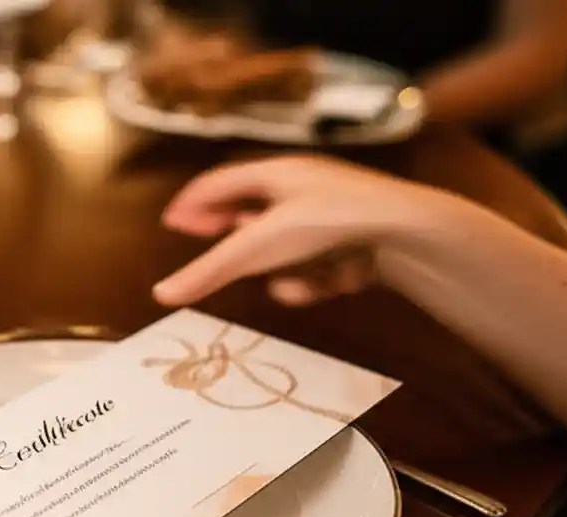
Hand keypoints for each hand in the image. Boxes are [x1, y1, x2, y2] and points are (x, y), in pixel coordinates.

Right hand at [153, 155, 492, 306]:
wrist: (406, 231)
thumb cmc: (325, 224)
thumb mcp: (258, 248)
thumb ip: (208, 271)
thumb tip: (159, 294)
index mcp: (274, 172)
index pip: (218, 183)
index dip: (192, 203)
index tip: (172, 223)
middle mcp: (302, 185)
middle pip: (252, 206)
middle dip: (231, 229)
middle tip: (207, 243)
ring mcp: (332, 212)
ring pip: (287, 237)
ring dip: (274, 259)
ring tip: (270, 275)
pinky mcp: (356, 240)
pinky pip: (319, 259)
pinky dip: (312, 276)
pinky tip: (314, 287)